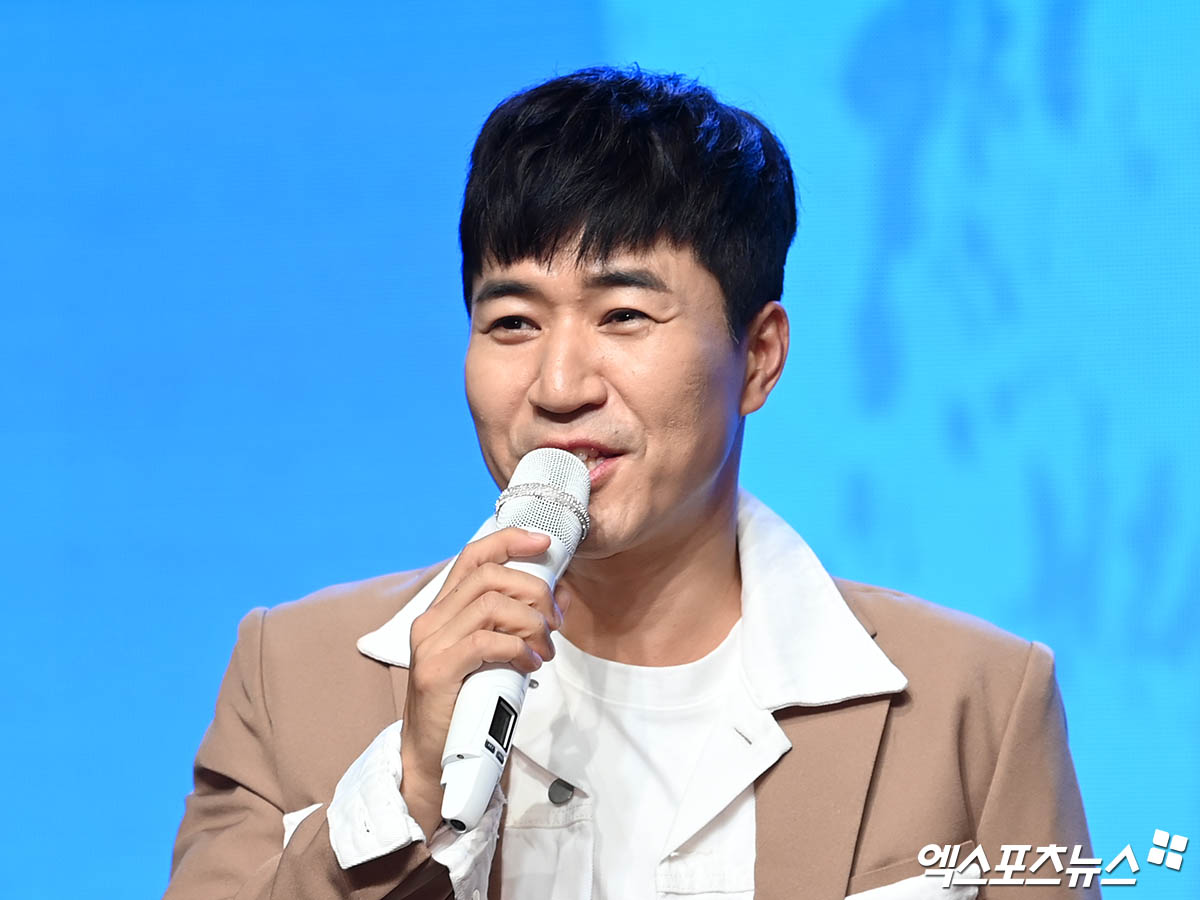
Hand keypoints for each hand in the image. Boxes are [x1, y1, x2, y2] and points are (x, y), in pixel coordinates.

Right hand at [399, 527, 571, 837]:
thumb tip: (560, 592)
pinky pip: (486, 642)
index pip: (474, 556)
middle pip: (489, 575)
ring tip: (545, 649)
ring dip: (531, 622)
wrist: (435, 759)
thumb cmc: (471, 704)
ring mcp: (431, 645)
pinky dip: (518, 648)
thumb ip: (519, 622)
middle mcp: (431, 621)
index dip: (510, 541)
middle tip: (555, 621)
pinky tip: (530, 665)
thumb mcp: (497, 655)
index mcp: (444, 611)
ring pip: (491, 605)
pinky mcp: (437, 672)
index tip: (545, 543)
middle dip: (533, 590)